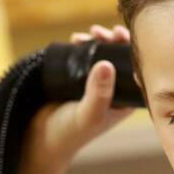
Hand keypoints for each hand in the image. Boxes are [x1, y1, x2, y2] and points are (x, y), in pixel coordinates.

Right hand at [23, 24, 134, 173]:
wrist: (38, 140)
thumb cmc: (68, 133)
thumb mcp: (88, 114)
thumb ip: (99, 92)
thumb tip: (107, 63)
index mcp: (124, 100)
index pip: (136, 69)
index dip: (132, 50)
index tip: (121, 35)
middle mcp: (111, 90)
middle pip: (120, 58)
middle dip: (113, 41)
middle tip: (102, 33)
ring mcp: (93, 83)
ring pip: (102, 54)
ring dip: (97, 41)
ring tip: (88, 35)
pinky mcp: (75, 78)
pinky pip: (83, 56)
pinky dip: (83, 45)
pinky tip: (76, 39)